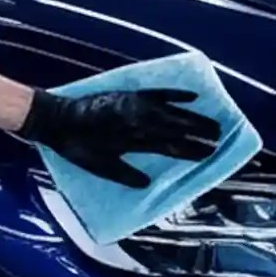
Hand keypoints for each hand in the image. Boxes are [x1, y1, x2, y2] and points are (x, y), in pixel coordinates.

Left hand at [17, 88, 221, 187]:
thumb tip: (148, 184)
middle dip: (199, 133)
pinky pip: (156, 92)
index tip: (211, 153)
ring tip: (213, 121)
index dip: (191, 151)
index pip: (170, 147)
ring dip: (193, 116)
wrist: (54, 119)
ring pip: (171, 112)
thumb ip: (124, 175)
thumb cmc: (75, 146)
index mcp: (134, 142)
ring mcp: (134, 106)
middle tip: (221, 136)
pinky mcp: (127, 95)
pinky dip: (175, 94)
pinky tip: (192, 96)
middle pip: (176, 128)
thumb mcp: (98, 167)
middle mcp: (138, 123)